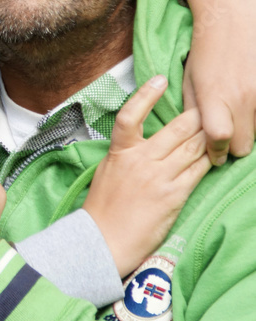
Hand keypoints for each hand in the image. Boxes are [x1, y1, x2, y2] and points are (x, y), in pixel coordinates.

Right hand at [84, 76, 210, 277]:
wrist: (103, 241)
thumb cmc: (102, 208)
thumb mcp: (107, 171)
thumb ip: (124, 154)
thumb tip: (140, 141)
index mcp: (120, 152)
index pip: (131, 115)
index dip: (146, 94)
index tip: (159, 79)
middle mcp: (141, 161)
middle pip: (176, 129)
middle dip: (196, 116)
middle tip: (208, 106)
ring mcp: (159, 178)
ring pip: (192, 148)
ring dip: (207, 136)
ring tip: (217, 126)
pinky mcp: (173, 195)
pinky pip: (197, 171)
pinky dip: (208, 160)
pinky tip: (215, 154)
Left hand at [185, 0, 255, 164]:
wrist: (234, 13)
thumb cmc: (208, 45)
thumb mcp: (191, 77)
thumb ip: (193, 109)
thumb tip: (197, 136)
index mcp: (213, 96)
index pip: (218, 140)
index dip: (215, 152)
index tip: (214, 152)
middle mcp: (240, 96)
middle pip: (242, 145)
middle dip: (233, 145)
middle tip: (228, 135)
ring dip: (249, 129)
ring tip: (239, 114)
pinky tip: (250, 103)